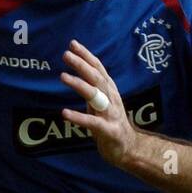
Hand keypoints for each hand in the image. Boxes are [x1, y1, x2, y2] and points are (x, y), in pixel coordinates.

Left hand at [59, 39, 138, 165]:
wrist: (128, 148)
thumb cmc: (111, 123)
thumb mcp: (102, 101)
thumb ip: (93, 87)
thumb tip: (80, 68)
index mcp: (110, 90)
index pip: (98, 68)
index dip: (86, 55)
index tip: (73, 44)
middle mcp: (112, 99)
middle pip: (96, 78)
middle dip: (81, 64)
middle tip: (65, 54)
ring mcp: (111, 114)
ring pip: (95, 96)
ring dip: (79, 85)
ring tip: (62, 76)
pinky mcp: (108, 131)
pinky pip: (92, 122)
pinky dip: (78, 117)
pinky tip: (64, 113)